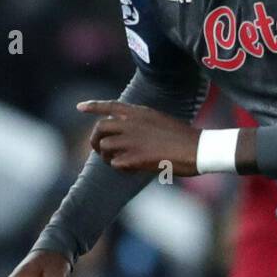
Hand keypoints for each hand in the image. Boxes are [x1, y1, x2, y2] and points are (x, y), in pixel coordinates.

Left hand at [80, 100, 199, 176]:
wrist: (197, 148)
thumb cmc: (184, 138)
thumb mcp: (160, 121)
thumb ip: (141, 124)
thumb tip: (126, 135)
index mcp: (139, 112)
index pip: (110, 106)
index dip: (93, 106)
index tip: (79, 107)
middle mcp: (131, 124)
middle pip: (99, 129)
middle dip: (95, 140)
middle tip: (98, 150)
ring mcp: (132, 140)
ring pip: (104, 148)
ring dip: (106, 157)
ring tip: (117, 162)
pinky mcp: (135, 158)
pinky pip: (115, 164)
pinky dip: (119, 168)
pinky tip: (130, 170)